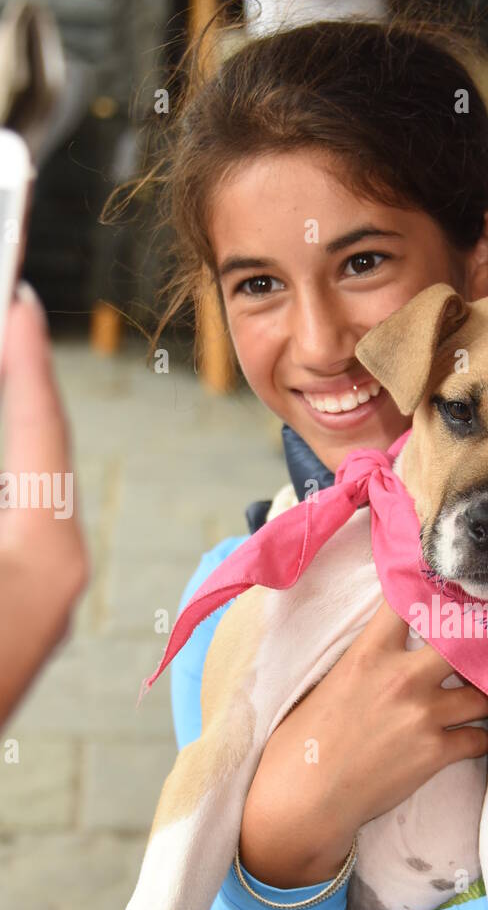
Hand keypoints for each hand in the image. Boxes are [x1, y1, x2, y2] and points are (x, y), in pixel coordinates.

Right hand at [0, 283, 89, 725]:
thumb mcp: (5, 549)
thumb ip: (4, 461)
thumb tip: (7, 361)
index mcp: (45, 550)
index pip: (37, 426)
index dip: (22, 356)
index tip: (17, 292)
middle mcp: (60, 571)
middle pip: (34, 454)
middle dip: (13, 391)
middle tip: (3, 327)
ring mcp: (45, 599)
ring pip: (25, 494)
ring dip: (10, 441)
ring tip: (0, 377)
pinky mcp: (25, 617)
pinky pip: (15, 530)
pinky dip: (5, 490)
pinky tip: (0, 473)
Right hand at [239, 599, 487, 886]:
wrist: (305, 799)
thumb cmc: (301, 745)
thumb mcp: (326, 685)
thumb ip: (363, 662)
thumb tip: (385, 654)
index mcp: (368, 655)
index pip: (407, 604)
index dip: (430, 594)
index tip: (446, 593)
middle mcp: (401, 678)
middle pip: (462, 643)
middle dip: (477, 646)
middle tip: (486, 649)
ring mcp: (423, 715)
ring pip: (482, 694)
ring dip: (484, 698)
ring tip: (479, 700)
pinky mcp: (436, 752)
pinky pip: (479, 738)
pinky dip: (478, 740)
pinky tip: (468, 740)